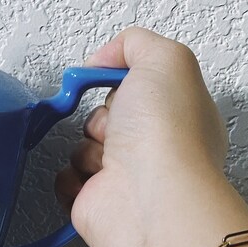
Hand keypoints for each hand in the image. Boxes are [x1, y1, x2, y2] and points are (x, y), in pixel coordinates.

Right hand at [56, 27, 247, 246]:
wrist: (147, 197)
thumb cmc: (167, 134)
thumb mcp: (165, 58)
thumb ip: (136, 43)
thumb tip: (105, 57)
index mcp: (181, 115)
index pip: (140, 86)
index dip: (121, 78)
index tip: (111, 77)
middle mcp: (158, 148)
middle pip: (107, 115)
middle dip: (102, 115)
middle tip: (116, 126)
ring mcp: (129, 178)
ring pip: (83, 146)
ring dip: (86, 147)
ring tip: (107, 158)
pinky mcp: (98, 204)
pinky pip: (66, 180)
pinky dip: (70, 178)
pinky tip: (91, 179)